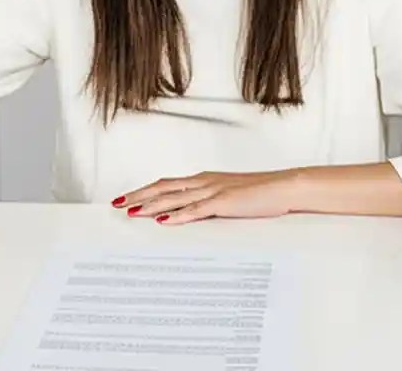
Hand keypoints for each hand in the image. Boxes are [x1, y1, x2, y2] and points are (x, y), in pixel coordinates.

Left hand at [111, 170, 300, 224]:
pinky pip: (197, 209)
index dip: (145, 191)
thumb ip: (209, 204)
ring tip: (132, 212)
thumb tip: (190, 215)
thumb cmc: (260, 194)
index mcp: (204, 180)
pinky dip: (178, 215)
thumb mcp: (229, 198)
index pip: (167, 185)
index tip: (126, 198)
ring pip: (175, 197)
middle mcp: (204, 182)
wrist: (285, 186)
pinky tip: (164, 221)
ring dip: (151, 205)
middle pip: (163, 187)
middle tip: (117, 203)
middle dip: (138, 196)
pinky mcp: (225, 201)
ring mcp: (214, 190)